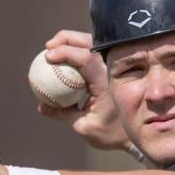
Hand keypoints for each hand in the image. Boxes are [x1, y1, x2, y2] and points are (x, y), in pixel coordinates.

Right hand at [41, 31, 130, 151]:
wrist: (132, 134)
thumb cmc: (111, 133)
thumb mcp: (84, 127)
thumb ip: (63, 115)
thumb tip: (41, 106)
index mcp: (105, 82)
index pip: (86, 58)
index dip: (65, 52)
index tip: (48, 56)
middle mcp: (110, 70)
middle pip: (88, 42)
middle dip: (65, 39)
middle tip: (48, 47)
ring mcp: (110, 67)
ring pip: (90, 43)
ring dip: (71, 42)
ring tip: (54, 48)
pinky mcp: (109, 69)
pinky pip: (92, 53)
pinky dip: (77, 50)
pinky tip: (64, 58)